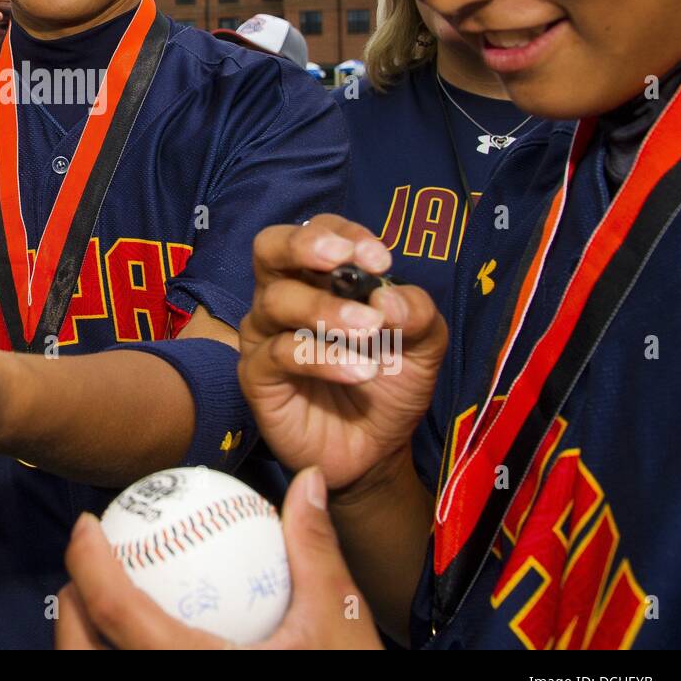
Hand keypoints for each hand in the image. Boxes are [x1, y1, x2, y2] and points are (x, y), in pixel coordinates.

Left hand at [56, 467, 382, 648]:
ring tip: (104, 598)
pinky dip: (113, 655)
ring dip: (86, 635)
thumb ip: (313, 548)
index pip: (118, 612)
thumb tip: (307, 479)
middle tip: (89, 562)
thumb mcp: (337, 619)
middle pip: (83, 651)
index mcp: (195, 669)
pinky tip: (136, 635)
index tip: (86, 524)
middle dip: (72, 601)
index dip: (88, 563)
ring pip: (92, 673)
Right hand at [238, 215, 446, 493]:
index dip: (344, 235)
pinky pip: (278, 354)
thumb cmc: (391, 384)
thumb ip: (416, 313)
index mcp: (319, 277)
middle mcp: (283, 296)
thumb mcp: (423, 345)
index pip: (317, 232)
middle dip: (304, 245)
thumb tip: (387, 296)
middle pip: (269, 247)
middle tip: (343, 261)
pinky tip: (358, 372)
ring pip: (276, 301)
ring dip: (325, 310)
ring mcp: (265, 335)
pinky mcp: (257, 376)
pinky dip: (322, 359)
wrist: (377, 449)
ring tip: (370, 332)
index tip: (380, 258)